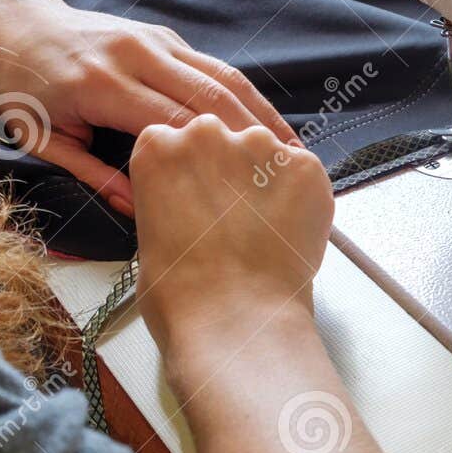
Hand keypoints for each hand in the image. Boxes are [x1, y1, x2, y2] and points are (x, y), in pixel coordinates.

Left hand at [0, 0, 296, 215]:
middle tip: (287, 170)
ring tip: (291, 147)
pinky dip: (244, 95)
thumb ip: (91, 174)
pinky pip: (212, 66)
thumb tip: (137, 209)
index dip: (216, 153)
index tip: (246, 183)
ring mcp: (154, 41)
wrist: (14, 26)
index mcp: (102, 85)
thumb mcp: (44, 141)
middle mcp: (135, 55)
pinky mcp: (164, 36)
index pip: (174, 121)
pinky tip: (264, 123)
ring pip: (221, 75)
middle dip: (253, 134)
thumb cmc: (25, 90)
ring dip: (260, 112)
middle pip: (210, 95)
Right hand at [130, 116, 332, 350]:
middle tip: (233, 218)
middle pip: (223, 136)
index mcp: (157, 146)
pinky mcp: (303, 166)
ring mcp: (259, 145)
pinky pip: (302, 173)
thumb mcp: (147, 235)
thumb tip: (189, 204)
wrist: (232, 320)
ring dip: (266, 182)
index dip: (191, 173)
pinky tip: (287, 232)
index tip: (198, 198)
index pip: (177, 139)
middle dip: (229, 171)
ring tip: (263, 230)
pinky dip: (300, 198)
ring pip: (266, 153)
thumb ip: (169, 200)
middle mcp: (207, 133)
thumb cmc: (181, 294)